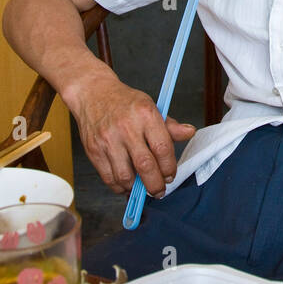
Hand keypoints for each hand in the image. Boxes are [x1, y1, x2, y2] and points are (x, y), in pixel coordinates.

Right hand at [70, 72, 195, 196]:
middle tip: (160, 190)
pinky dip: (119, 187)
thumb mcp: (151, 106)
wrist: (93, 93)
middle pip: (145, 166)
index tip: (170, 175)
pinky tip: (126, 185)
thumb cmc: (124, 102)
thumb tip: (189, 132)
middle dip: (155, 184)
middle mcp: (127, 127)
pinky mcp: (94, 150)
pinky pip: (108, 177)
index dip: (169, 168)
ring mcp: (108, 140)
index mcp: (145, 114)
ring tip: (142, 188)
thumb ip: (170, 125)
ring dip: (136, 188)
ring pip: (125, 176)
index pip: (163, 148)